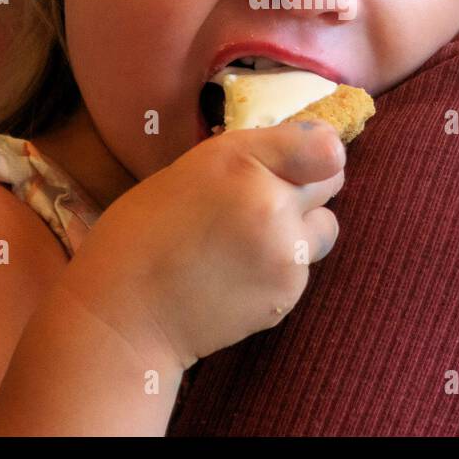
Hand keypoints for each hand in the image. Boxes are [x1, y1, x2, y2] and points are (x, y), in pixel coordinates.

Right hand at [64, 121, 345, 370]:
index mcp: (239, 159)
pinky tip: (240, 275)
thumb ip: (246, 162)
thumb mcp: (189, 171)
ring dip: (301, 230)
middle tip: (271, 200)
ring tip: (252, 243)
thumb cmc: (141, 234)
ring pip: (325, 227)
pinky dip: (281, 269)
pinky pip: (304, 267)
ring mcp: (284, 250)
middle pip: (333, 179)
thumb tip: (290, 157)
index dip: (316, 151)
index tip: (300, 159)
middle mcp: (270, 200)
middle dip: (309, 186)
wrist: (125, 314)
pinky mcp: (288, 292)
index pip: (324, 145)